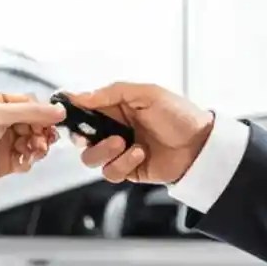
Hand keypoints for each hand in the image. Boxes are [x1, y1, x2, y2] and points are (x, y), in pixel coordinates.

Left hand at [0, 91, 64, 209]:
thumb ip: (28, 112)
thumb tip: (56, 110)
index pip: (28, 104)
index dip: (43, 113)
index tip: (55, 121)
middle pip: (33, 124)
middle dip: (42, 131)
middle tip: (46, 139)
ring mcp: (1, 143)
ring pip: (32, 142)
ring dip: (38, 147)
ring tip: (36, 151)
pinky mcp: (2, 163)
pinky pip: (25, 160)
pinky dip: (29, 161)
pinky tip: (24, 162)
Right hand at [65, 82, 213, 183]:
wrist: (201, 146)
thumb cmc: (179, 115)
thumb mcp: (147, 94)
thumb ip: (112, 93)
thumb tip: (81, 95)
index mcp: (116, 107)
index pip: (84, 108)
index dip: (72, 112)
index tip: (65, 113)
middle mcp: (114, 128)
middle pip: (80, 137)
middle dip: (83, 137)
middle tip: (91, 134)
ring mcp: (120, 151)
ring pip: (91, 157)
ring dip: (104, 151)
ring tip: (124, 143)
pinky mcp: (128, 170)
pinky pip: (110, 172)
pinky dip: (122, 164)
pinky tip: (139, 154)